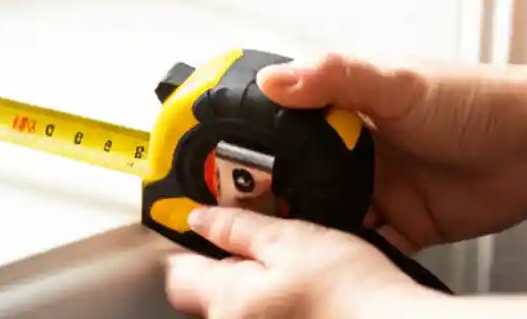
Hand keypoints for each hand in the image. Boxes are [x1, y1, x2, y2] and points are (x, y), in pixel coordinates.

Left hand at [165, 206, 432, 318]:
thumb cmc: (349, 290)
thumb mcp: (290, 239)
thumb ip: (237, 228)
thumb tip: (199, 218)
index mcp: (225, 300)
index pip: (177, 276)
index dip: (189, 249)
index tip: (207, 232)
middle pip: (207, 298)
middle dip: (226, 272)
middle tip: (263, 250)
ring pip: (238, 312)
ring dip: (255, 293)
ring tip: (292, 274)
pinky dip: (276, 311)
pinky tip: (305, 299)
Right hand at [256, 52, 526, 250]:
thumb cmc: (473, 100)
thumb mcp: (395, 80)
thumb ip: (333, 77)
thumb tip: (274, 79)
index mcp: (344, 106)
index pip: (282, 123)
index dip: (250, 140)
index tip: (217, 154)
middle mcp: (356, 147)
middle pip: (296, 175)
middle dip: (269, 192)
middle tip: (237, 208)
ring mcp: (378, 187)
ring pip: (325, 214)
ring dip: (307, 226)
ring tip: (278, 238)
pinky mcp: (403, 224)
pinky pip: (365, 246)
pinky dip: (349, 257)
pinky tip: (331, 261)